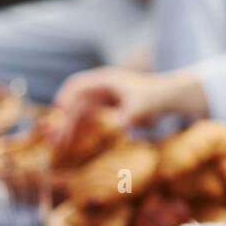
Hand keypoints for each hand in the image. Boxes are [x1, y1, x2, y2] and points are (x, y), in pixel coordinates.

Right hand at [53, 68, 205, 145]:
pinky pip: (85, 119)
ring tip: (58, 146)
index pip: (77, 85)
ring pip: (77, 112)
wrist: (170, 98)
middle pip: (74, 101)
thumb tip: (121, 125)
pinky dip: (78, 130)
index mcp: (106, 79)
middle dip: (63, 120)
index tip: (58, 115)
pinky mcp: (104, 109)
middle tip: (54, 140)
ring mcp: (101, 98)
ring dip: (67, 127)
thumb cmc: (157, 98)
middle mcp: (100, 87)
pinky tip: (70, 145)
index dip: (65, 98)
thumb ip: (131, 114)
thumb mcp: (143, 106)